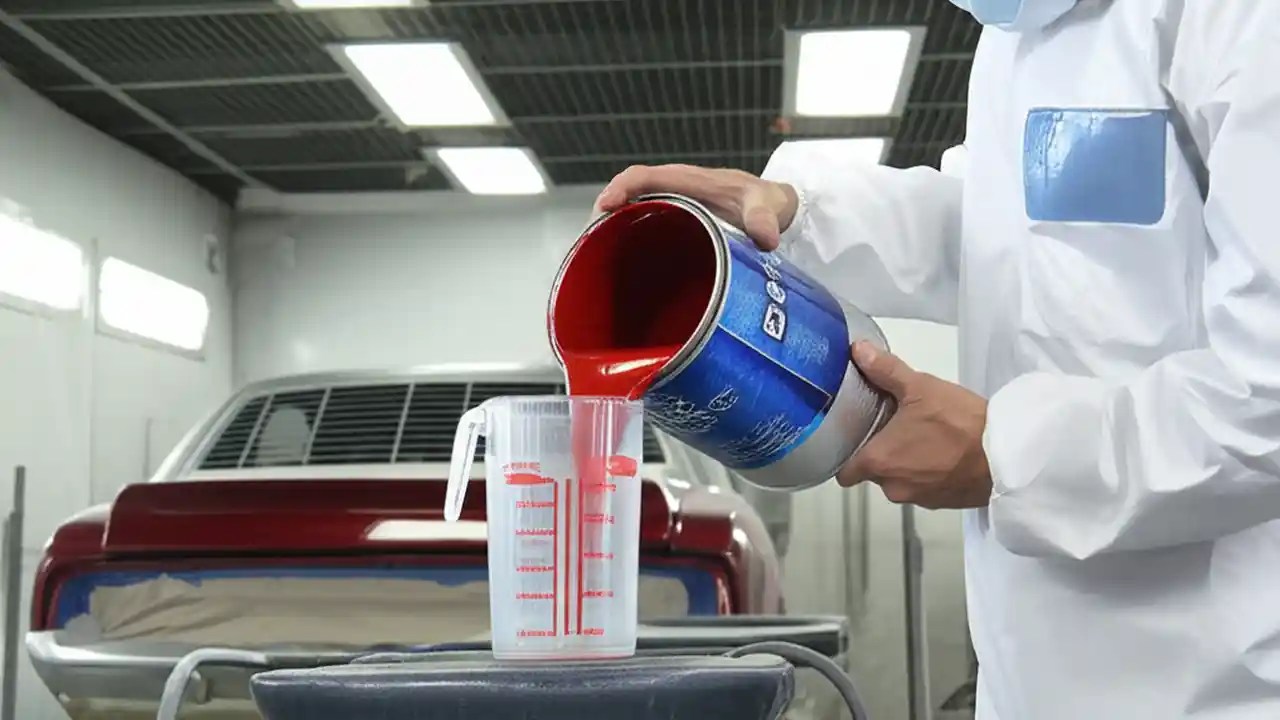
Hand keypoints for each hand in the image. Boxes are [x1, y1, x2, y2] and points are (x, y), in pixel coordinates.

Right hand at [592, 164, 799, 249]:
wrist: (772, 205)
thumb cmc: (764, 200)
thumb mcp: (766, 206)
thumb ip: (764, 219)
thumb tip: (766, 239)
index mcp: (688, 181)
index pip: (643, 176)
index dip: (619, 188)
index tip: (604, 207)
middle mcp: (673, 191)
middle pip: (627, 195)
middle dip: (604, 215)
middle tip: (588, 243)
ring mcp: (671, 207)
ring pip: (631, 212)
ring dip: (611, 230)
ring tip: (595, 258)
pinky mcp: (673, 223)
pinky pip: (642, 225)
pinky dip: (626, 240)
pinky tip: (620, 266)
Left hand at [838, 341, 992, 509]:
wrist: (1007, 455)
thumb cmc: (960, 423)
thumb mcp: (920, 388)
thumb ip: (884, 370)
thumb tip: (858, 350)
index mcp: (878, 462)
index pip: (844, 472)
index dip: (846, 455)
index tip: (854, 437)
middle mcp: (893, 487)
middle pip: (873, 474)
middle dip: (881, 453)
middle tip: (892, 427)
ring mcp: (919, 499)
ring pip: (900, 481)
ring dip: (906, 464)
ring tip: (921, 437)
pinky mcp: (943, 503)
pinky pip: (924, 488)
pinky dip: (928, 474)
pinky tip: (942, 453)